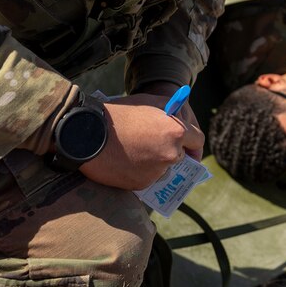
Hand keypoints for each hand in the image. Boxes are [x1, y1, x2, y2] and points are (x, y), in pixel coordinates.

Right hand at [79, 92, 203, 190]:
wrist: (88, 133)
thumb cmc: (118, 114)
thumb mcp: (149, 102)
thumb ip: (171, 111)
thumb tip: (182, 118)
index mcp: (176, 131)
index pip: (197, 140)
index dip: (194, 143)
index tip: (190, 147)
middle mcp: (170, 154)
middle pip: (179, 156)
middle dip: (171, 151)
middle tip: (155, 146)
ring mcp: (156, 171)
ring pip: (163, 168)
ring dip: (154, 162)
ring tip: (134, 150)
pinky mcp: (141, 184)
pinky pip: (146, 178)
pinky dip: (140, 172)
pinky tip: (125, 161)